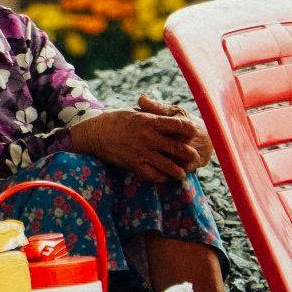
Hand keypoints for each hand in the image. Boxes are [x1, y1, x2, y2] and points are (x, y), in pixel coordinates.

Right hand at [71, 96, 210, 184]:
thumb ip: (152, 113)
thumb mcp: (136, 112)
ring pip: (167, 165)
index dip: (188, 130)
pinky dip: (161, 178)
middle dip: (188, 154)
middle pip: (176, 147)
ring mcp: (141, 152)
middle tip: (195, 157)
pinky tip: (165, 179)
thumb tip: (167, 112)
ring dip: (177, 171)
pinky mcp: (134, 164)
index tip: (194, 133)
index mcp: (150, 121)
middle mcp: (148, 137)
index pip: (177, 125)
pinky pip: (152, 175)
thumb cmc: (116, 120)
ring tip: (182, 173)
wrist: (96, 133)